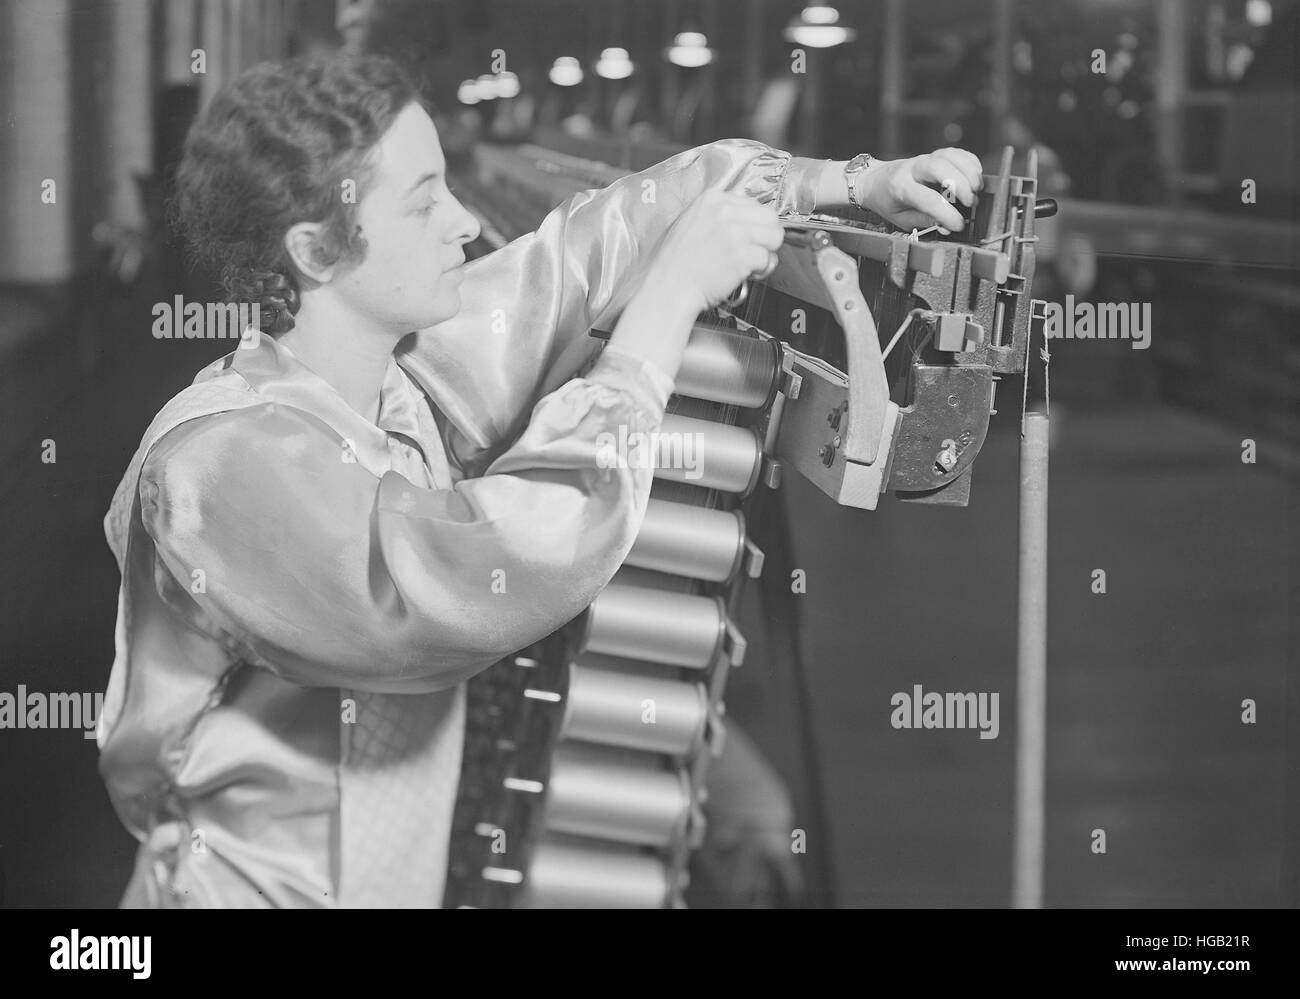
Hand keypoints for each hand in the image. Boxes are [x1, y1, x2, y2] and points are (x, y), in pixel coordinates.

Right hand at [642, 190, 785, 315]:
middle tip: (754, 252)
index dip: (753, 225)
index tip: (745, 238)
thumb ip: (720, 217)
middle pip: (770, 217)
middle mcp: (725, 211)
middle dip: (767, 237)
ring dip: (766, 253)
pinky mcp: (742, 255)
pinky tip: (744, 275)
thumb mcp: (692, 223)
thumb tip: (748, 224)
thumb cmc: (676, 263)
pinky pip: (768, 260)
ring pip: (775, 237)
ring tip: (750, 264)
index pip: (754, 204)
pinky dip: (760, 271)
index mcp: (713, 199)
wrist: (668, 286)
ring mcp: (735, 232)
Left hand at [856, 148, 983, 232]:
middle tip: (971, 203)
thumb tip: (946, 226)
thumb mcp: (900, 219)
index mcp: (900, 188)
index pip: (927, 199)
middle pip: (939, 167)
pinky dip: (970, 162)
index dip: (946, 214)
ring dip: (968, 172)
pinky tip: (975, 177)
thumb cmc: (889, 202)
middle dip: (960, 185)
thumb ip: (923, 221)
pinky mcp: (935, 154)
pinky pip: (956, 152)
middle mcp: (912, 169)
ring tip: (977, 190)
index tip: (959, 225)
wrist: (876, 180)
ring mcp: (924, 158)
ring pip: (949, 156)